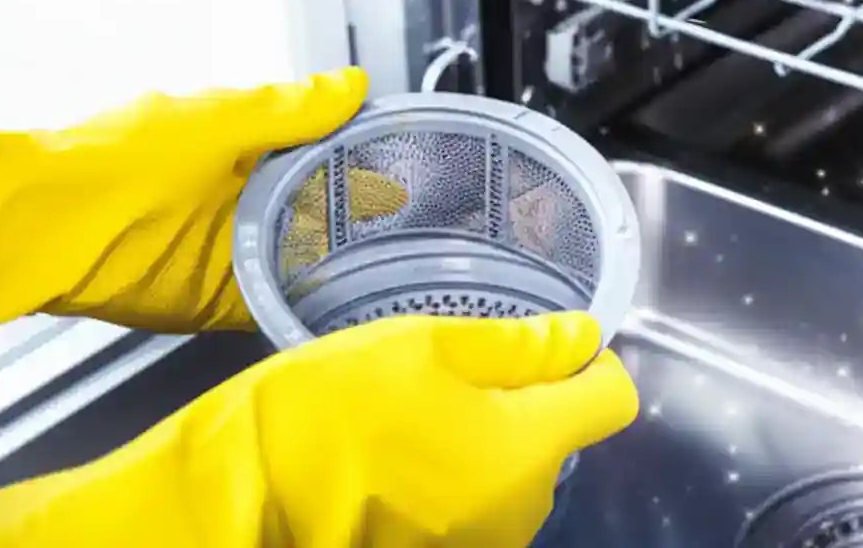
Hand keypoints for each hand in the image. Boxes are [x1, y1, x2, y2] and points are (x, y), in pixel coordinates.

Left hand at [0, 67, 379, 341]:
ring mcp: (229, 255)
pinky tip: (347, 315)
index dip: (362, 159)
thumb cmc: (127, 161)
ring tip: (400, 280)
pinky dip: (301, 311)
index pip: (317, 155)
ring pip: (301, 263)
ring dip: (338, 272)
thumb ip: (288, 109)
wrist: (49, 230)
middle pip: (317, 215)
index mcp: (239, 151)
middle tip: (422, 238)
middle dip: (363, 225)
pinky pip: (271, 308)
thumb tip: (354, 84)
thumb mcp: (218, 121)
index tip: (413, 169)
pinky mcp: (216, 303)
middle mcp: (239, 203)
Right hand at [0, 312, 640, 547]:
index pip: (614, 398)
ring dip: (487, 443)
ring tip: (416, 414)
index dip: (590, 363)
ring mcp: (487, 544)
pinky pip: (476, 509)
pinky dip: (455, 481)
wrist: (247, 497)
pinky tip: (399, 458)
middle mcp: (527, 507)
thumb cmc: (337, 406)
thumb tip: (584, 336)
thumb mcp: (428, 346)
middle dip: (527, 403)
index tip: (550, 347)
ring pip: (516, 476)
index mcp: (532, 444)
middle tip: (456, 371)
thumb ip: (519, 344)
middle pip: (561, 439)